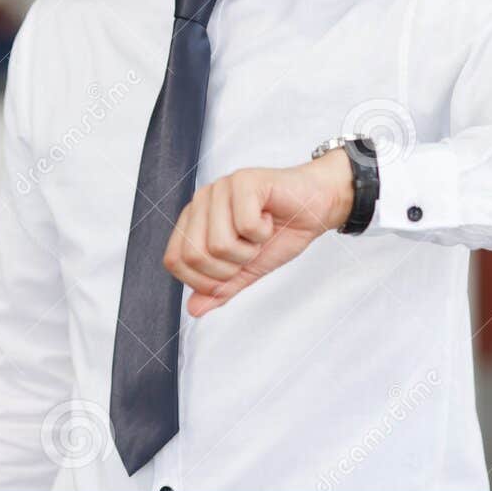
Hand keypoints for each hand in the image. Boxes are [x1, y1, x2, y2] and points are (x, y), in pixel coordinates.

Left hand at [162, 149, 354, 316]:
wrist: (316, 207)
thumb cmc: (282, 231)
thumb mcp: (247, 269)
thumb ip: (221, 288)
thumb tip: (194, 309)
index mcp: (194, 219)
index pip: (175, 260)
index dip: (204, 279)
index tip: (233, 269)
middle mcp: (201, 200)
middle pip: (194, 255)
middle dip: (229, 266)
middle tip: (251, 250)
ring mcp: (221, 188)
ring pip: (218, 244)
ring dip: (249, 250)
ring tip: (261, 233)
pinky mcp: (244, 181)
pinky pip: (245, 225)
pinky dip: (263, 232)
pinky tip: (270, 218)